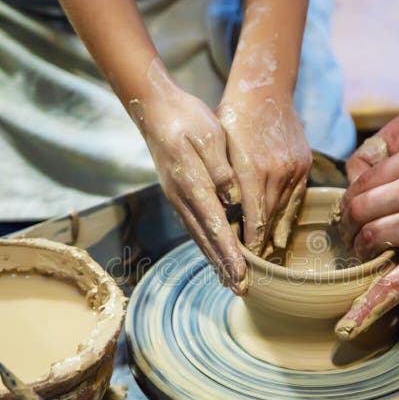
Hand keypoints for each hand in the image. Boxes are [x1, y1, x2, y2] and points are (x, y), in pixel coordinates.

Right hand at [130, 73, 246, 293]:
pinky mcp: (178, 195)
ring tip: (230, 281)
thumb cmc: (187, 119)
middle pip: (206, 240)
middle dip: (224, 266)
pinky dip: (207, 245)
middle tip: (241, 290)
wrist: (155, 109)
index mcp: (193, 184)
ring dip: (215, 260)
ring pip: (199, 237)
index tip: (243, 274)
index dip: (230, 253)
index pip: (216, 226)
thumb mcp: (210, 136)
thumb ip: (221, 168)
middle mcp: (182, 198)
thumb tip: (232, 199)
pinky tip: (215, 254)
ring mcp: (178, 199)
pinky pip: (195, 227)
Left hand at [217, 93, 311, 254]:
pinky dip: (287, 218)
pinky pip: (296, 199)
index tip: (242, 262)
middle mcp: (277, 171)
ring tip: (264, 257)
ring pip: (283, 210)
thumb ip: (222, 178)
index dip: (248, 241)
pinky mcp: (304, 165)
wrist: (264, 89)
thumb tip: (222, 212)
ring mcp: (294, 168)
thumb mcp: (218, 145)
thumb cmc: (232, 117)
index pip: (252, 216)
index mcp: (252, 167)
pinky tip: (281, 235)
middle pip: (269, 218)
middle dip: (259, 243)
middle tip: (249, 268)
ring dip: (274, 233)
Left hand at [335, 142, 398, 339]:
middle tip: (351, 238)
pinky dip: (366, 306)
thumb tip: (382, 194)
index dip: (352, 199)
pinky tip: (349, 324)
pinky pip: (389, 285)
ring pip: (368, 237)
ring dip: (360, 251)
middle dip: (349, 225)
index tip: (351, 213)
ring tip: (367, 258)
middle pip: (359, 206)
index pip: (366, 178)